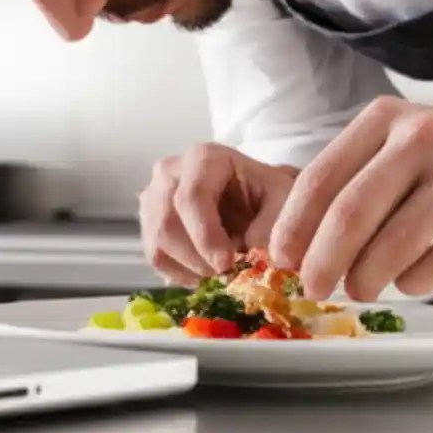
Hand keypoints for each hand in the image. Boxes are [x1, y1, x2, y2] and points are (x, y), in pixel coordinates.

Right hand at [139, 144, 295, 284]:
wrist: (252, 196)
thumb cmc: (266, 194)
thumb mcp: (282, 200)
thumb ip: (273, 222)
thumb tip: (252, 248)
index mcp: (203, 157)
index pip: (191, 197)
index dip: (205, 235)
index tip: (227, 264)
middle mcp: (170, 171)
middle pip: (166, 222)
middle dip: (196, 258)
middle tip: (225, 275)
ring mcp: (153, 195)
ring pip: (157, 242)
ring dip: (188, 267)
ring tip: (218, 274)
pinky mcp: (149, 220)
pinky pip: (153, 255)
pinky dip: (177, 273)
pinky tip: (203, 274)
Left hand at [270, 97, 432, 300]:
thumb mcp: (408, 152)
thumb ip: (357, 183)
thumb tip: (296, 242)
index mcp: (388, 119)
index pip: (320, 177)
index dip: (293, 227)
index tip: (280, 260)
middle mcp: (424, 136)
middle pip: (350, 214)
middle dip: (321, 262)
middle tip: (313, 288)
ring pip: (390, 246)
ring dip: (366, 279)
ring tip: (362, 288)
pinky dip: (413, 283)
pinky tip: (415, 278)